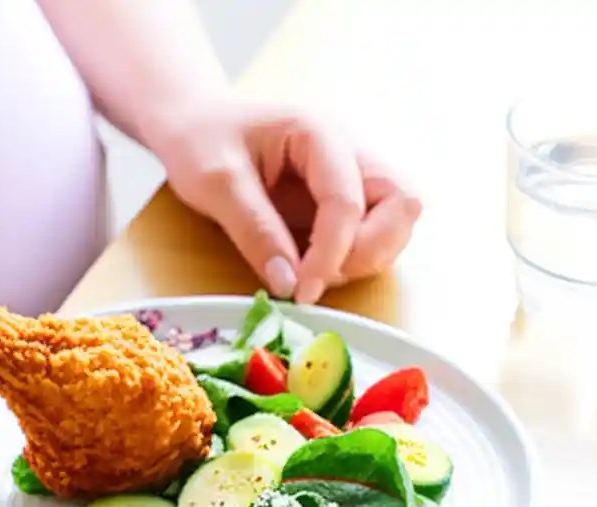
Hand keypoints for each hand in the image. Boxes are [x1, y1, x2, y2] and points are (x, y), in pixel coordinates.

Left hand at [146, 97, 421, 303]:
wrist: (194, 124)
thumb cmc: (202, 141)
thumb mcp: (214, 182)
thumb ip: (254, 230)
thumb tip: (289, 284)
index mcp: (318, 133)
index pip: (348, 200)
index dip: (331, 253)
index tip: (300, 292)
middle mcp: (348, 151)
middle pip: (402, 203)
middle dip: (369, 251)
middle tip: (319, 280)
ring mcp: (351, 175)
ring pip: (396, 222)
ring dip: (365, 258)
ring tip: (312, 275)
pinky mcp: (343, 200)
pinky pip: (372, 233)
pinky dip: (354, 258)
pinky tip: (313, 267)